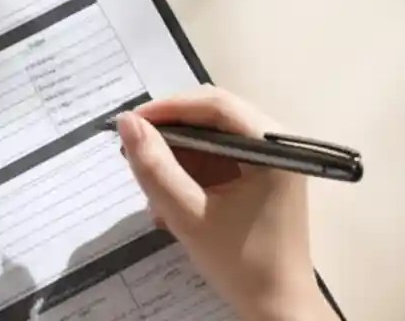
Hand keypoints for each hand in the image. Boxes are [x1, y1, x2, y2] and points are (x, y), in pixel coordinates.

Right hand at [117, 87, 338, 320]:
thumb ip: (155, 167)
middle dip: (170, 133)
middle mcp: (277, 143)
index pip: (215, 105)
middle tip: (134, 151)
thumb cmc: (240, 262)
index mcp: (273, 147)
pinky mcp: (261, 177)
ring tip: (151, 185)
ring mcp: (270, 160)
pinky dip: (190, 171)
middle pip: (213, 116)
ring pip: (212, 136)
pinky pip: (218, 157)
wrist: (278, 309)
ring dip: (177, 155)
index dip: (168, 108)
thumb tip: (126, 123)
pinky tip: (169, 198)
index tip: (129, 125)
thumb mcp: (188, 215)